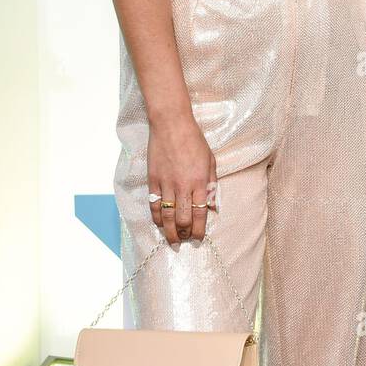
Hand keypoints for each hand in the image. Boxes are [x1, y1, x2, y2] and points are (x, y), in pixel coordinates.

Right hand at [147, 114, 216, 244]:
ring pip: (167, 217)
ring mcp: (166, 184)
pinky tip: (160, 225)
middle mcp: (183, 186)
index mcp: (200, 182)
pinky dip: (157, 218)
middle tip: (185, 241)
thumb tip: (213, 207)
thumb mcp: (211, 161)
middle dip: (184, 235)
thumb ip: (212, 185)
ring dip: (170, 232)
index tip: (199, 239)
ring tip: (173, 241)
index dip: (199, 231)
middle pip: (182, 220)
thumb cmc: (194, 140)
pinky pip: (154, 205)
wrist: (171, 124)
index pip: (200, 215)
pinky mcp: (153, 180)